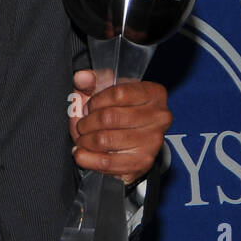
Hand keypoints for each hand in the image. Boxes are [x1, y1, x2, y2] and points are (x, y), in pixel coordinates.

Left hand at [68, 70, 169, 184]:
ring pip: (104, 139)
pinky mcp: (142, 163)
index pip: (118, 93)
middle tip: (81, 125)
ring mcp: (153, 141)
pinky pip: (106, 162)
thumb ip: (92, 81)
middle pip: (109, 117)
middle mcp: (159, 117)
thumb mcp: (106, 89)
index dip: (95, 101)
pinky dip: (87, 158)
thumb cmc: (118, 110)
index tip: (88, 106)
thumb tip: (81, 77)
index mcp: (153, 93)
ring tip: (82, 138)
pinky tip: (82, 153)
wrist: (130, 142)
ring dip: (84, 140)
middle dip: (86, 122)